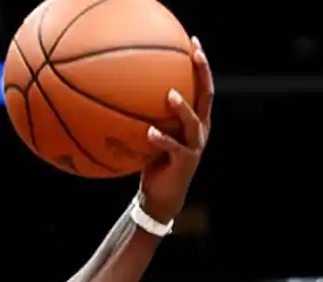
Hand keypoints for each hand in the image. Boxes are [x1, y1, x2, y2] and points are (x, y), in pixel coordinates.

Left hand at [138, 36, 214, 223]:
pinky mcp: (185, 162)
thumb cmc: (152, 162)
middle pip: (206, 96)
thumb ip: (142, 115)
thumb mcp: (149, 134)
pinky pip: (173, 148)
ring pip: (193, 122)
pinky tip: (149, 132)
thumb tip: (116, 93)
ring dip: (181, 108)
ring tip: (169, 95)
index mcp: (195, 120)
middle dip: (202, 73)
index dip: (201, 65)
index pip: (201, 87)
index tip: (194, 42)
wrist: (160, 196)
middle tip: (194, 54)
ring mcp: (195, 146)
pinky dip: (161, 139)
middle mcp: (200, 129)